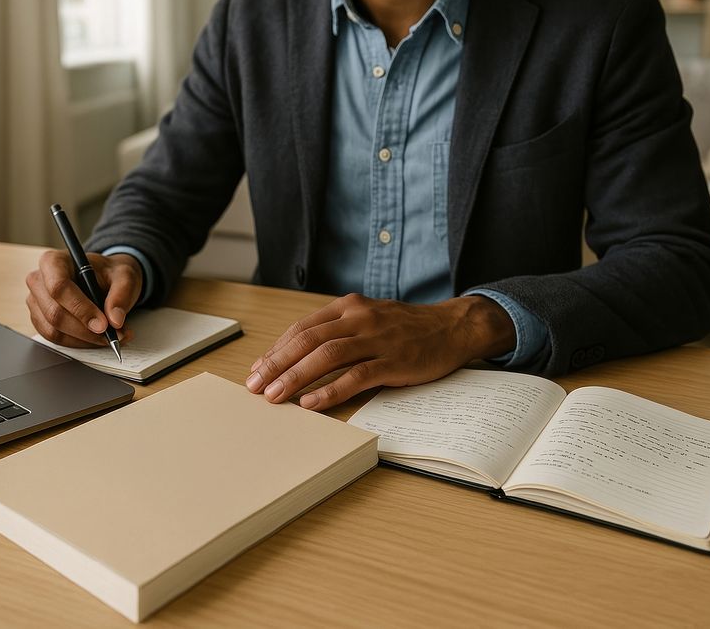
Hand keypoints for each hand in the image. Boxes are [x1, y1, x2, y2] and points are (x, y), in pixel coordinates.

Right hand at [26, 250, 141, 347]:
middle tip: (112, 335)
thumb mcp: (124, 276)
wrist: (106, 279)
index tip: (103, 324)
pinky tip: (97, 338)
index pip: (59, 287)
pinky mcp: (40, 320)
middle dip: (85, 330)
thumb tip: (115, 320)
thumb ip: (121, 295)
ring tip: (110, 336)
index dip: (80, 309)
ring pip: (54, 331)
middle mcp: (39, 281)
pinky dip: (79, 343)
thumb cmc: (110, 273)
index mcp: (54, 261)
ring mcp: (36, 302)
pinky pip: (56, 339)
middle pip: (54, 313)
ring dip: (84, 339)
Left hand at [245, 294, 515, 410]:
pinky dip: (331, 390)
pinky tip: (312, 403)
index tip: (258, 369)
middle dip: (277, 363)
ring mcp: (377, 339)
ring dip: (296, 376)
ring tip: (275, 395)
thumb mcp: (369, 318)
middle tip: (256, 385)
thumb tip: (300, 356)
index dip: (277, 349)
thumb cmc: (407, 327)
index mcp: (349, 306)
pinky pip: (356, 376)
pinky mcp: (394, 360)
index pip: (302, 327)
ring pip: (327, 356)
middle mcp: (359, 318)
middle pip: (308, 340)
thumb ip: (338, 331)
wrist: (454, 326)